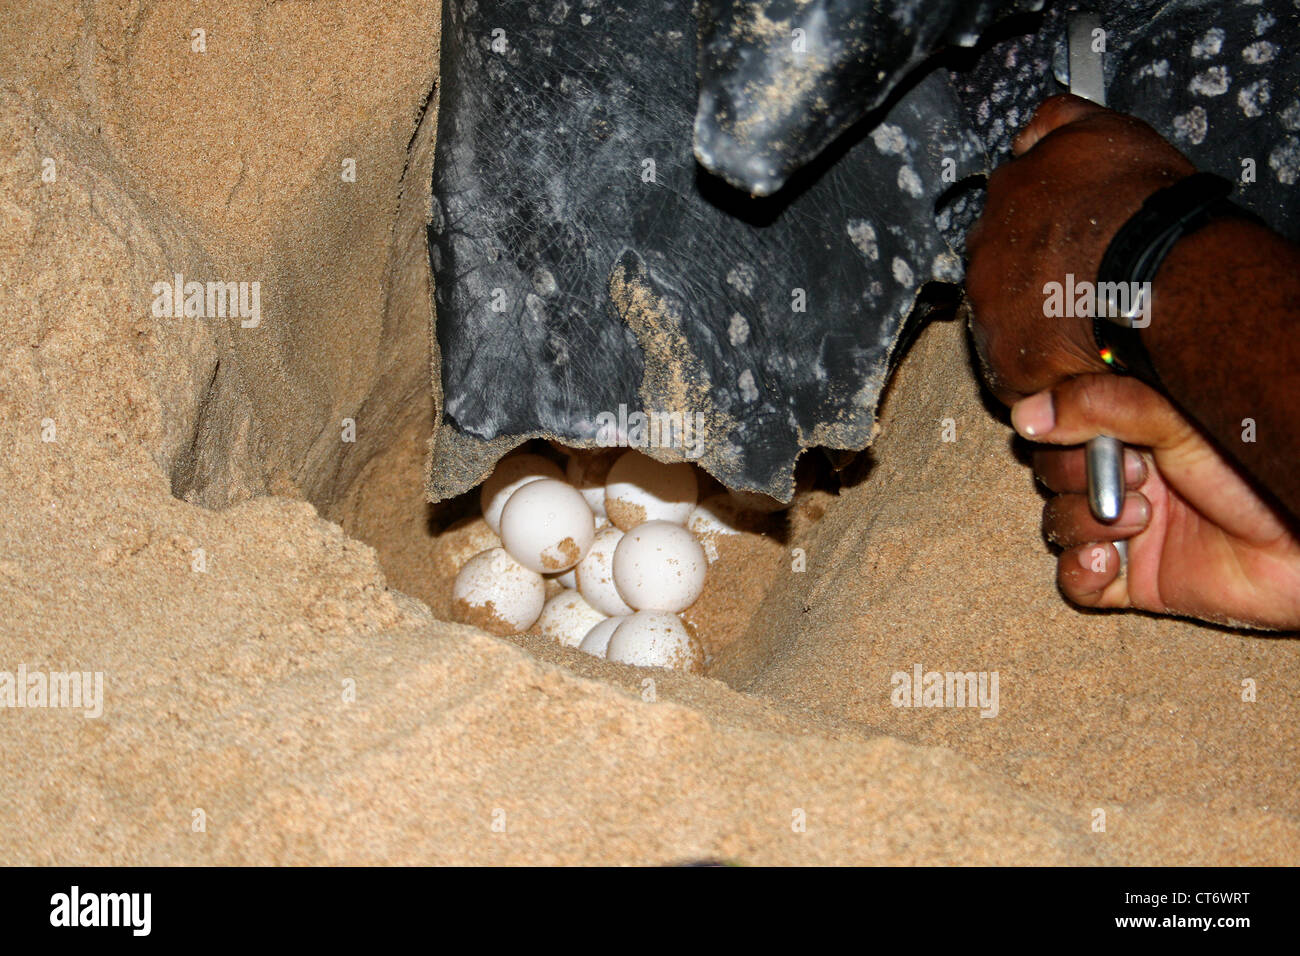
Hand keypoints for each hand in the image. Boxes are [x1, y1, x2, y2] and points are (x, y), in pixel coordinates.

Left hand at [966, 95, 1196, 403]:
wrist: (1162, 269)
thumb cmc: (1145, 205)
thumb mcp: (1102, 130)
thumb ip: (1058, 123)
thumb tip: (1026, 135)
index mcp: (1005, 195)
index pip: (1006, 219)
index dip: (1039, 237)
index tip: (1067, 248)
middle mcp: (984, 251)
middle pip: (998, 271)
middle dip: (1031, 281)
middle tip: (1079, 288)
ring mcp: (989, 309)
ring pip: (1003, 324)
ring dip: (1034, 328)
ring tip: (1085, 327)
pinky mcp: (1004, 361)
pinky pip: (1015, 377)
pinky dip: (1042, 374)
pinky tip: (1078, 359)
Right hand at [1011, 374, 1299, 629]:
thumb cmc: (1259, 474)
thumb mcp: (1177, 422)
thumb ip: (1103, 407)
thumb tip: (1029, 414)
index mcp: (1134, 432)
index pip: (1062, 425)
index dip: (1061, 433)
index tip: (1085, 436)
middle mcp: (1126, 478)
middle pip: (1051, 476)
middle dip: (1077, 479)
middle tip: (1136, 480)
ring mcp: (1127, 530)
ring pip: (1058, 526)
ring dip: (1083, 525)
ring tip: (1137, 522)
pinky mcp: (1133, 580)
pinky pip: (1076, 582)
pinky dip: (1080, 573)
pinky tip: (1107, 562)